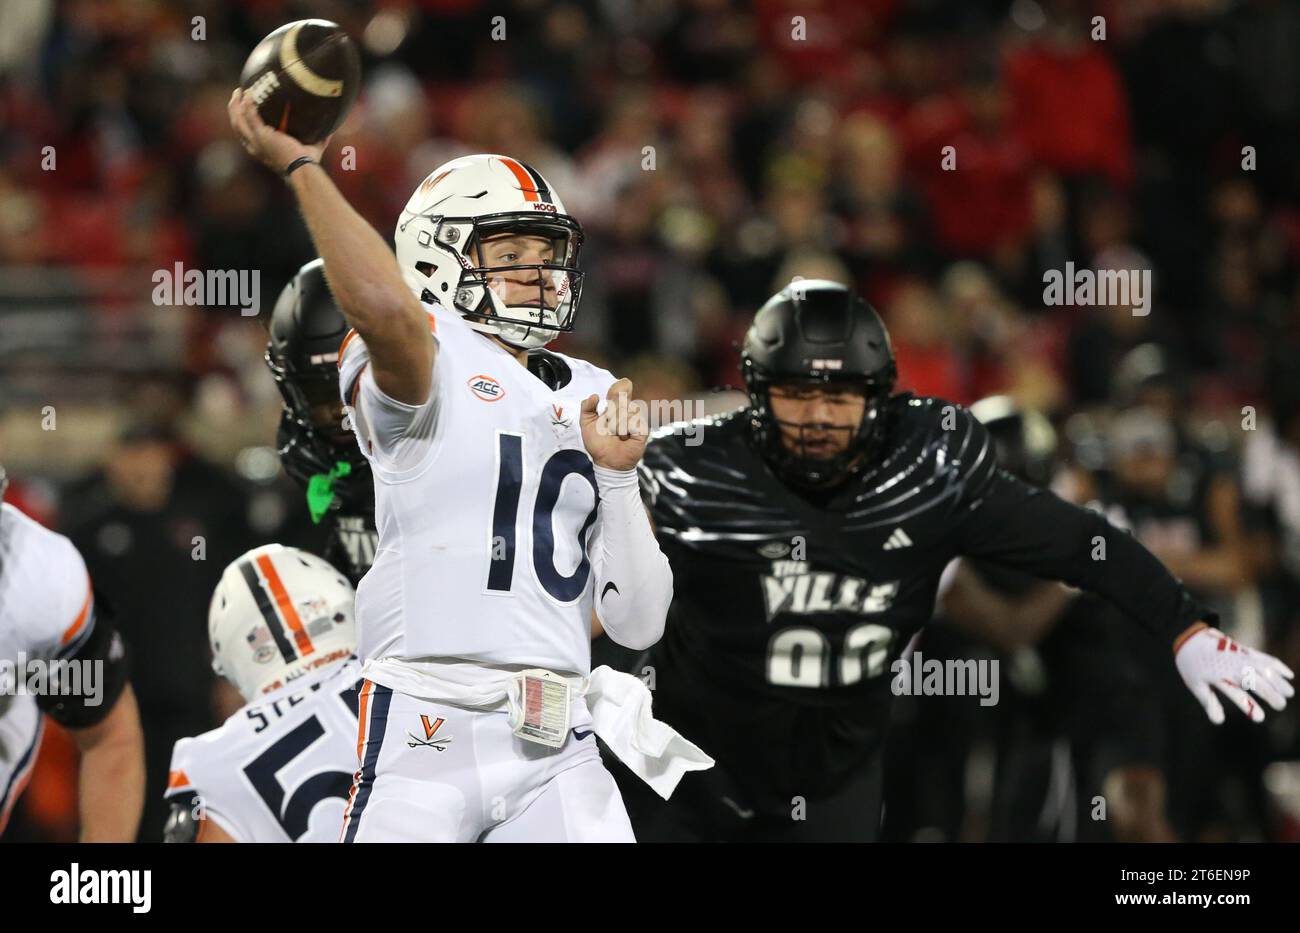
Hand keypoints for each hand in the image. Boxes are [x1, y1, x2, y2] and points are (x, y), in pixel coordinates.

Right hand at [227, 88, 330, 173]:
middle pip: (237, 125)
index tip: (246, 107)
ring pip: (238, 120)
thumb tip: (333, 124)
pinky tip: (249, 94)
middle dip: (235, 109)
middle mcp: (255, 147)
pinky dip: (247, 104)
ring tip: (239, 91)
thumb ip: (319, 135)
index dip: (243, 120)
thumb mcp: (312, 147)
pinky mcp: (261, 136)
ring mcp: (256, 142)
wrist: (303, 168)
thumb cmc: (308, 163)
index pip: (246, 134)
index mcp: (262, 150)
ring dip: (236, 104)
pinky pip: (249, 116)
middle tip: (239, 95)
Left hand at [580, 378, 648, 471]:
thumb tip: (595, 396)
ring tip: (616, 435)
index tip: (619, 388)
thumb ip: (586, 407)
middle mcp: (628, 411)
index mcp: (616, 407)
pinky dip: (624, 431)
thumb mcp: (586, 424)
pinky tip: (624, 438)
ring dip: (616, 425)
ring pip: (627, 411)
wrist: (606, 461)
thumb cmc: (598, 444)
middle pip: (622, 398)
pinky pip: (633, 422)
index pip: (622, 388)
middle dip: (610, 413)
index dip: (620, 386)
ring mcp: (637, 419)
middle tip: (608, 427)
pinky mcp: (643, 429)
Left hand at [1173, 622, 1293, 723]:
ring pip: (1263, 668)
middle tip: (1280, 706)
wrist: (1190, 639)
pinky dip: (1277, 665)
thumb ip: (1208, 702)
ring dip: (1277, 680)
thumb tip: (1218, 721)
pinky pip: (1263, 657)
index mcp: (1217, 676)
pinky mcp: (1244, 650)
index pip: (1236, 694)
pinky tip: (1288, 675)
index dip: (1248, 707)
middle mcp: (1231, 666)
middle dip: (1269, 693)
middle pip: (1254, 681)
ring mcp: (1239, 656)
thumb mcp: (1195, 684)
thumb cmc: (1192, 666)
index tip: (1260, 719)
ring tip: (1289, 693)